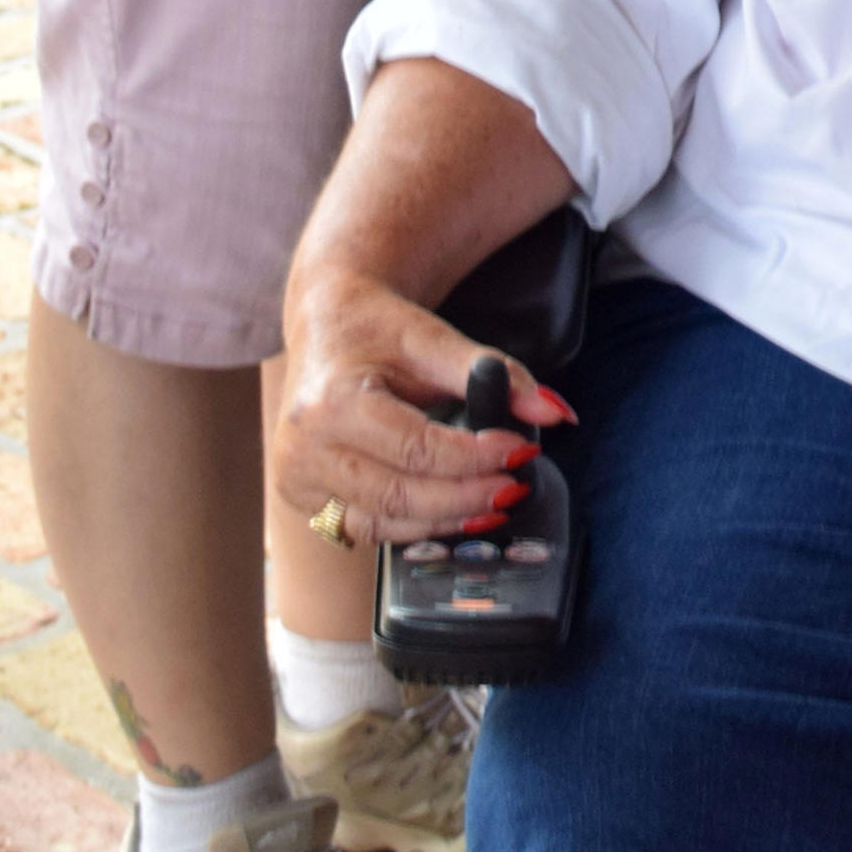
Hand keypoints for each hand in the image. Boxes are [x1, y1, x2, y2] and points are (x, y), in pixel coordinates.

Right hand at [271, 263, 574, 550]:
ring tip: (492, 504)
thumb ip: (493, 371)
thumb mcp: (433, 338)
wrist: (326, 324)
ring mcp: (298, 479)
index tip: (519, 452)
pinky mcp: (302, 498)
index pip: (416, 448)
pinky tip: (451, 514)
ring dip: (443, 520)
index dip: (474, 457)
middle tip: (513, 488)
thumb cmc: (377, 329)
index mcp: (331, 402)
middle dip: (465, 497)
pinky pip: (364, 527)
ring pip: (381, 522)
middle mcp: (305, 447)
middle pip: (398, 494)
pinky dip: (412, 527)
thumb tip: (553, 411)